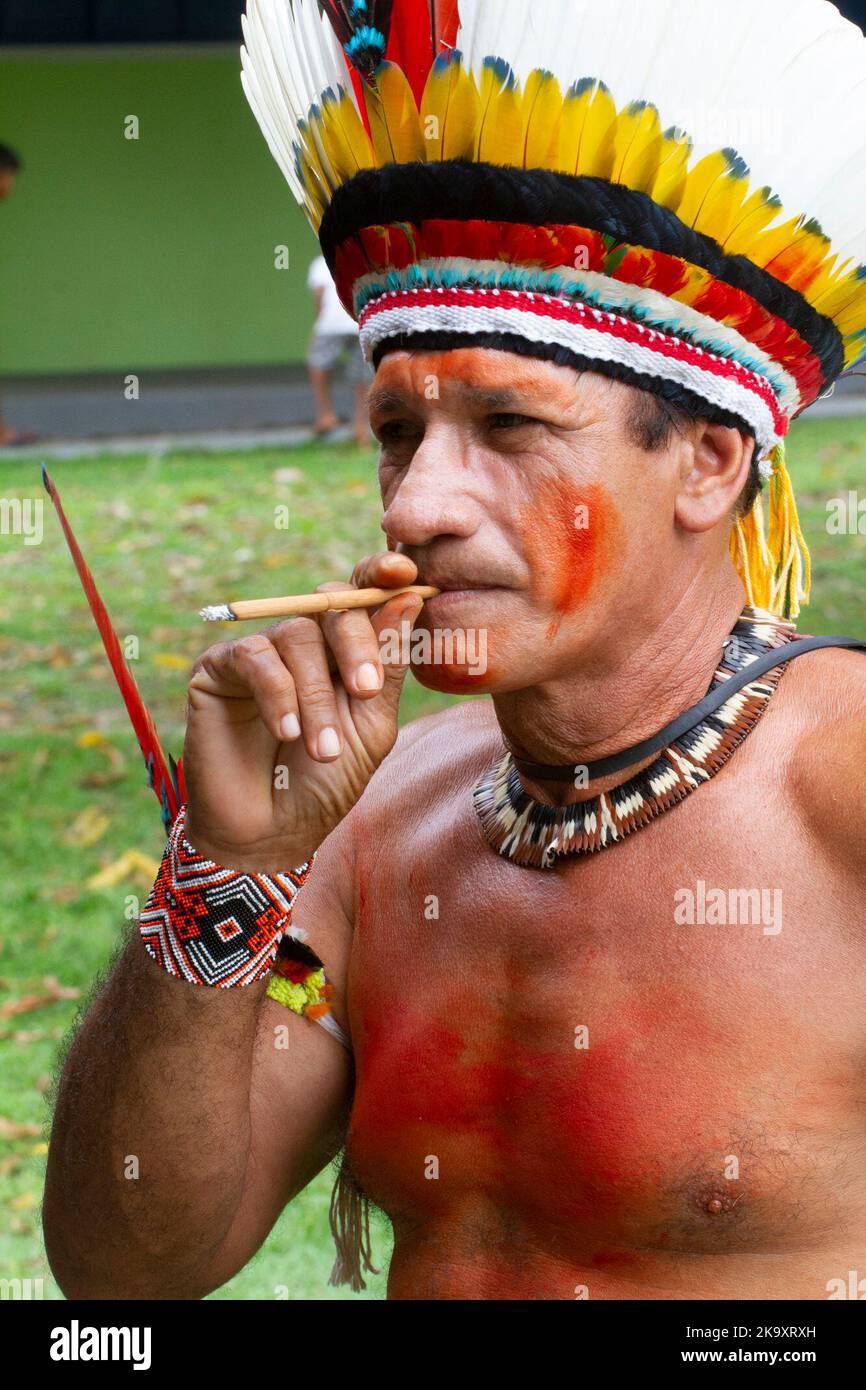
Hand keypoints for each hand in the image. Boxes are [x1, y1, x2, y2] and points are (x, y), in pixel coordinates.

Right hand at [182, 552, 420, 871]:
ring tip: (322, 747)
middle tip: (366, 692)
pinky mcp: (219, 669)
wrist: (271, 833)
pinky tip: (286, 731)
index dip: (381, 574)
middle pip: (333, 604)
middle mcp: (304, 644)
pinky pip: (254, 657)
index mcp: (346, 650)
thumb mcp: (372, 725)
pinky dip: (277, 693)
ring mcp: (262, 653)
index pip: (364, 595)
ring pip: (297, 635)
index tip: (405, 573)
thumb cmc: (326, 782)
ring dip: (316, 696)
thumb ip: (388, 663)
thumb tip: (408, 596)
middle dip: (356, 644)